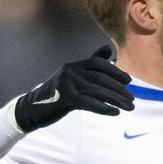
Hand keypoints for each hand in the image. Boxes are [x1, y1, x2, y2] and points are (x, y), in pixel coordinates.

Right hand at [13, 45, 134, 132]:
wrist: (30, 110)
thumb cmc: (53, 95)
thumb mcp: (70, 77)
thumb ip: (89, 65)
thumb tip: (108, 50)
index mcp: (72, 65)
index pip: (98, 64)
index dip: (115, 71)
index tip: (128, 81)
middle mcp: (70, 72)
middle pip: (101, 78)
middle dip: (119, 89)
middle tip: (132, 99)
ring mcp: (68, 85)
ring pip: (98, 91)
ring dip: (117, 100)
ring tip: (129, 107)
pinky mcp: (66, 99)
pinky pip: (90, 103)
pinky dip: (104, 108)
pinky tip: (115, 113)